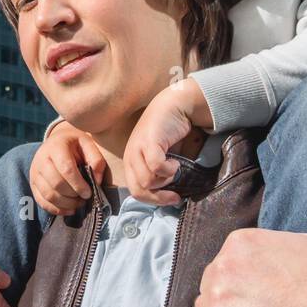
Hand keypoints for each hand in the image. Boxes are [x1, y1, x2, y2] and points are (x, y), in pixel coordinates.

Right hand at [28, 121, 106, 215]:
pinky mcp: (33, 184)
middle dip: (73, 195)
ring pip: (49, 195)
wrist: (55, 141)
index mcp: (56, 146)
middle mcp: (41, 159)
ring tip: (79, 203)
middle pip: (56, 184)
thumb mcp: (88, 144)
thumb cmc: (74, 144)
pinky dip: (57, 210)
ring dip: (66, 204)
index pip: (66, 169)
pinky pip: (42, 202)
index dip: (78, 184)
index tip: (88, 193)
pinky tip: (70, 209)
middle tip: (85, 198)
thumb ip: (96, 160)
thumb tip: (97, 181)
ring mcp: (35, 173)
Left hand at [123, 83, 199, 204]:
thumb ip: (158, 174)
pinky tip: (176, 162)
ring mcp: (137, 149)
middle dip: (159, 197)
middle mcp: (131, 156)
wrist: (174, 106)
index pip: (135, 191)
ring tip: (174, 168)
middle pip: (139, 190)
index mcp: (131, 162)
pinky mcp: (148, 143)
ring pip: (148, 181)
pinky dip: (169, 169)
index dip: (154, 201)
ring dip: (166, 180)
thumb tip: (168, 197)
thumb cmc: (169, 132)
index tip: (172, 199)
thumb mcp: (160, 156)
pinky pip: (156, 167)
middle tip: (175, 196)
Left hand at [188, 229, 306, 306]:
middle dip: (228, 299)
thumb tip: (264, 254)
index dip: (239, 281)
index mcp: (240, 242)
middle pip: (210, 285)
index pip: (224, 261)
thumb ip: (274, 244)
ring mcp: (218, 298)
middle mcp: (222, 266)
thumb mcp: (306, 244)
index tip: (255, 294)